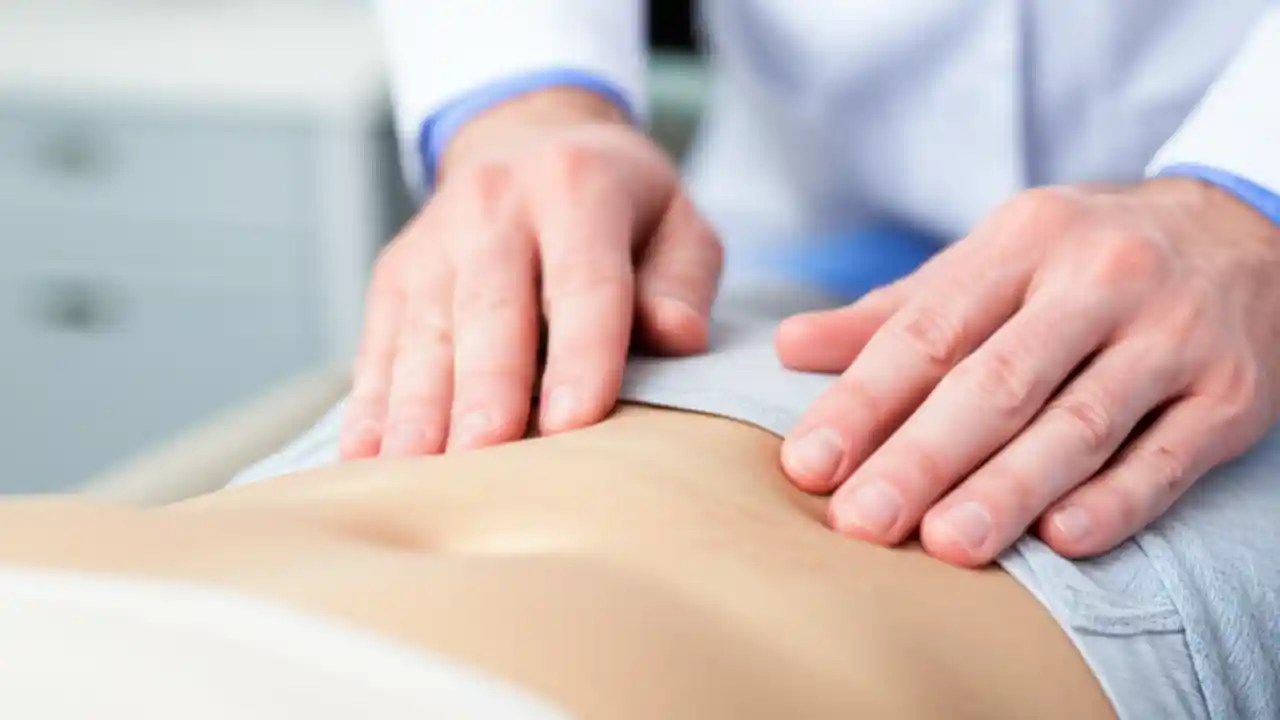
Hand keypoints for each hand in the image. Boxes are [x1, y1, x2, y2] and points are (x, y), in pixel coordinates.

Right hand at [342, 88, 720, 458]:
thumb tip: (677, 334)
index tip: (575, 422)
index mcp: (577, 187)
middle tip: (483, 458)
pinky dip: (370, 405)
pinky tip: (363, 460)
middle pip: (491, 309)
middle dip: (485, 388)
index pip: (584, 281)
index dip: (582, 352)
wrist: (528, 138)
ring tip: (413, 474)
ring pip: (425, 333)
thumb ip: (683, 280)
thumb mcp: (678, 224)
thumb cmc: (622, 208)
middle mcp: (495, 204)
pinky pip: (379, 345)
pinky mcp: (394, 274)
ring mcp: (434, 240)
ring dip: (417, 408)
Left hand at [777, 179, 1279, 566]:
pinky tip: (1062, 540)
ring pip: (1081, 423)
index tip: (810, 464)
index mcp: (1024, 242)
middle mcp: (1100, 280)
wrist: (1248, 226)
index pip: (929, 330)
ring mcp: (1174, 336)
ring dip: (1012, 488)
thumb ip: (897, 311)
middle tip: (862, 521)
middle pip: (999, 380)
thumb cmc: (1086, 256)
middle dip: (924, 455)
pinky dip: (1118, 500)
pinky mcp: (1233, 392)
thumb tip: (790, 348)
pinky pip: (1170, 455)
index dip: (865, 401)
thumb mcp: (995, 258)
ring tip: (948, 545)